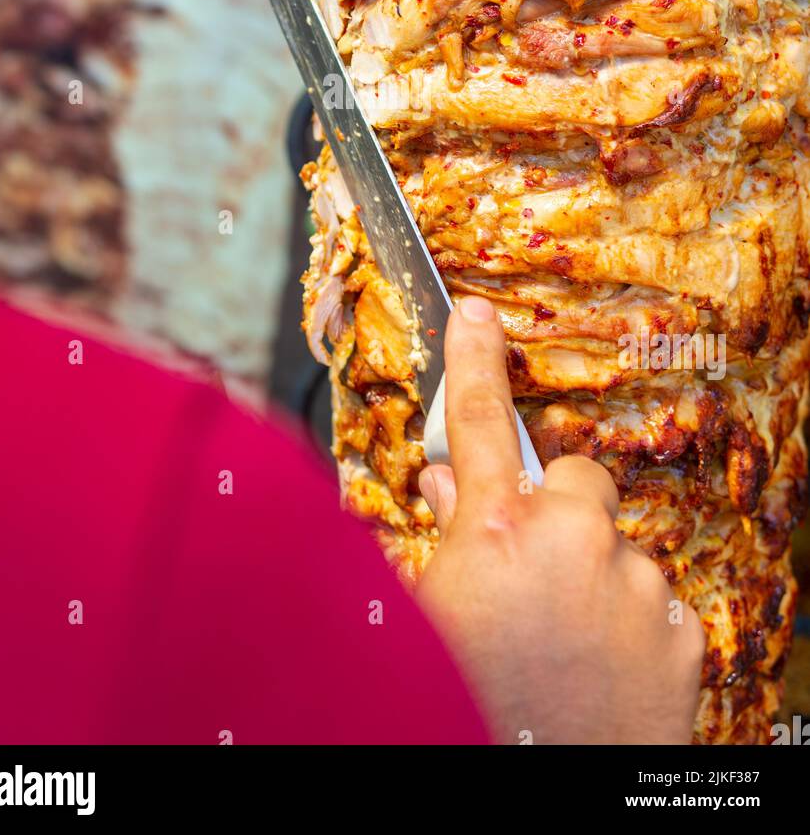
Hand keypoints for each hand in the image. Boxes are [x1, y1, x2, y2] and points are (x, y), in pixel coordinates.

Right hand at [417, 296, 704, 744]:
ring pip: (616, 545)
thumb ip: (433, 538)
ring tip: (561, 640)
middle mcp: (572, 542)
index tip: (475, 315)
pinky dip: (631, 622)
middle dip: (554, 512)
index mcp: (494, 532)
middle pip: (574, 481)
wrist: (537, 788)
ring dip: (592, 575)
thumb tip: (445, 484)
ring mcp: (635, 585)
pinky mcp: (681, 631)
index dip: (473, 360)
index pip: (479, 421)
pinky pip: (654, 599)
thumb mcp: (420, 620)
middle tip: (529, 570)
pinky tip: (600, 666)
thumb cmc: (462, 709)